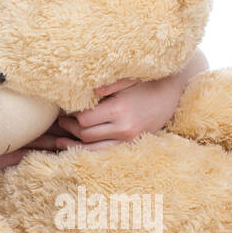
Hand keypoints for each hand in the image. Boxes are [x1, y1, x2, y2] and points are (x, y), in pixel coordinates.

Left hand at [57, 49, 207, 150]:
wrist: (172, 95)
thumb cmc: (145, 83)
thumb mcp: (127, 79)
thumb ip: (108, 84)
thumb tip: (90, 90)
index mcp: (120, 109)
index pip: (85, 119)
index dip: (70, 116)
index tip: (63, 109)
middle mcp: (124, 128)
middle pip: (86, 134)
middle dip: (69, 129)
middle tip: (59, 120)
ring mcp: (128, 139)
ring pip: (93, 148)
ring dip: (74, 144)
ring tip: (60, 139)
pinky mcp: (131, 145)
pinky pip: (104, 153)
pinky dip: (88, 152)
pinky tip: (75, 148)